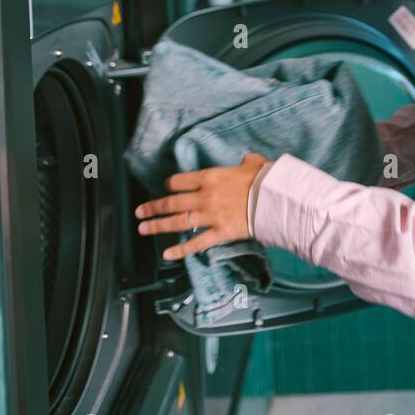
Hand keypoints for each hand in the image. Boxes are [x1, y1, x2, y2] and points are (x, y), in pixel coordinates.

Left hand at [134, 152, 271, 259]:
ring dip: (158, 225)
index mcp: (210, 177)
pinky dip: (180, 250)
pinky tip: (167, 255)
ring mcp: (210, 216)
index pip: (181, 181)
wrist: (275, 199)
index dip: (171, 185)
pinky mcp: (219, 233)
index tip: (166, 188)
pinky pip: (195, 243)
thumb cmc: (265, 179)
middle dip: (153, 207)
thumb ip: (246, 162)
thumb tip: (247, 159)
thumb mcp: (254, 163)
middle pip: (172, 202)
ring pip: (177, 222)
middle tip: (140, 212)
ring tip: (143, 229)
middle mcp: (204, 196)